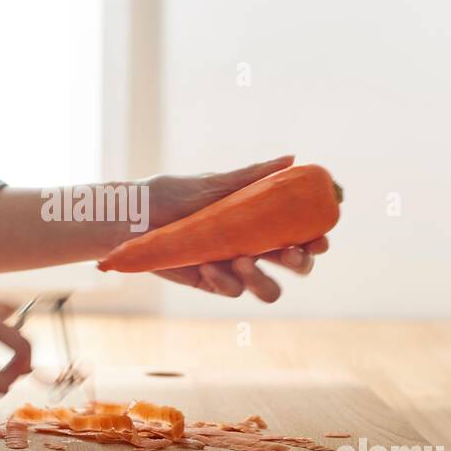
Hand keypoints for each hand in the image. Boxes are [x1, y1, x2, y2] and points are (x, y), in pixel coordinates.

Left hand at [140, 155, 329, 302]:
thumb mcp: (213, 183)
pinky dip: (225, 281)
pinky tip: (208, 265)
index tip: (319, 237)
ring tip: (240, 261)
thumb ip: (253, 177)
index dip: (316, 238)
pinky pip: (234, 292)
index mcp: (260, 220)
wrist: (131, 220)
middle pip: (295, 264)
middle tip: (290, 254)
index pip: (299, 232)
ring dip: (263, 279)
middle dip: (301, 263)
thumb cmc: (171, 195)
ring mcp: (234, 267)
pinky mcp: (214, 283)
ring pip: (270, 288)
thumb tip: (292, 158)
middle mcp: (253, 245)